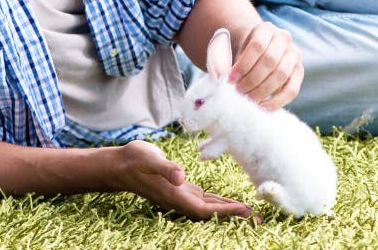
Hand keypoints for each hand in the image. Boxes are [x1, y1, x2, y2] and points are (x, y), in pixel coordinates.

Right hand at [114, 140, 251, 219]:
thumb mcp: (149, 158)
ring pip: (209, 207)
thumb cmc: (134, 160)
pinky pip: (202, 200)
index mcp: (175, 195)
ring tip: (249, 213)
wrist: (119, 164)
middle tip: (259, 219)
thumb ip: (165, 167)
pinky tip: (226, 202)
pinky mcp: (179, 188)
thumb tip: (180, 176)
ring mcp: (179, 195)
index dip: (227, 212)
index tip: (246, 212)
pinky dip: (217, 202)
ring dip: (228, 210)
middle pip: (212, 213)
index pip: (206, 209)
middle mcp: (180, 199)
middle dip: (234, 216)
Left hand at [228, 21, 303, 109]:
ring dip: (263, 91)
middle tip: (238, 92)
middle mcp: (283, 38)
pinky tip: (262, 108)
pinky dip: (277, 102)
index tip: (230, 79)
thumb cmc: (243, 53)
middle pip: (270, 61)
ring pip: (281, 75)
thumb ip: (225, 61)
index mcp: (266, 29)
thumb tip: (218, 76)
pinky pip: (292, 89)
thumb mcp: (234, 49)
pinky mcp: (299, 72)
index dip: (243, 64)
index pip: (257, 46)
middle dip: (252, 80)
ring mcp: (294, 54)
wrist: (258, 51)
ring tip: (248, 100)